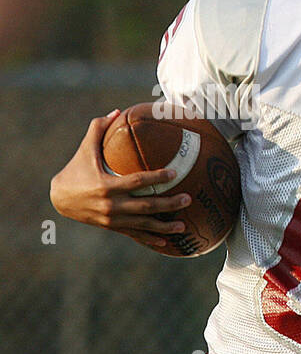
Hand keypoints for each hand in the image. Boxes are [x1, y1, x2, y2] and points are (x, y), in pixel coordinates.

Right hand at [49, 110, 191, 249]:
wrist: (60, 198)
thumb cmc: (76, 169)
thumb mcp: (85, 150)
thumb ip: (98, 129)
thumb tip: (116, 111)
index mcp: (106, 185)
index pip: (137, 181)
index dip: (156, 177)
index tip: (174, 173)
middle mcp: (111, 204)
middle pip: (145, 206)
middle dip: (168, 204)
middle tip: (187, 199)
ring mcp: (112, 219)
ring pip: (143, 224)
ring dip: (164, 227)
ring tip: (184, 226)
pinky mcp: (112, 227)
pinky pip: (134, 234)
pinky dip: (149, 239)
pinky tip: (165, 242)